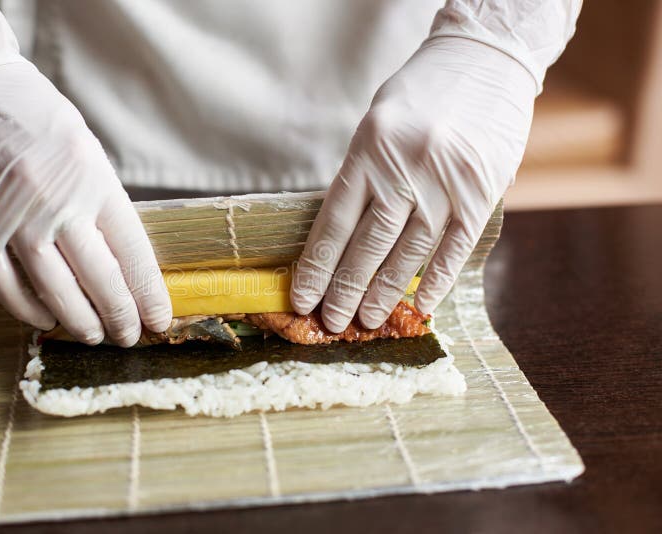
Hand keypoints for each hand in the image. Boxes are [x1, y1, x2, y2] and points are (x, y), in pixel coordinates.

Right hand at [0, 0, 170, 345]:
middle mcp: (56, 201)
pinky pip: (5, 285)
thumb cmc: (35, 119)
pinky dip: (28, 309)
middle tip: (130, 337)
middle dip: (121, 315)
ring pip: (55, 289)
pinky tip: (46, 320)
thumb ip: (101, 202)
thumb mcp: (86, 152)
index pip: (132, 250)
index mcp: (93, 179)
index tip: (159, 319)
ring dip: (80, 321)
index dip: (148, 292)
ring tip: (96, 337)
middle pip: (99, 277)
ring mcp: (13, 218)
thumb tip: (121, 262)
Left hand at [291, 37, 534, 331]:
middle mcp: (404, 168)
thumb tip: (344, 237)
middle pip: (369, 244)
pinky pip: (455, 247)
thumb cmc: (422, 94)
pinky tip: (421, 304)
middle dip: (346, 289)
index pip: (334, 222)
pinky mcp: (481, 192)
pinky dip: (437, 279)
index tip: (304, 298)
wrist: (485, 59)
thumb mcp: (376, 125)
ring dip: (386, 291)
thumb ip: (363, 176)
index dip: (317, 266)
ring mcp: (445, 182)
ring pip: (409, 252)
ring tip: (368, 320)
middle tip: (333, 322)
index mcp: (368, 149)